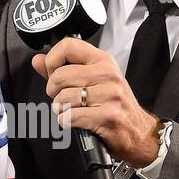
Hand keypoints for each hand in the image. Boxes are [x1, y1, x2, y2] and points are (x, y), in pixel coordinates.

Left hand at [34, 38, 160, 166]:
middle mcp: (107, 74)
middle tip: (62, 98)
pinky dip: (66, 122)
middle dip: (53, 91)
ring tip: (72, 110)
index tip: (53, 73)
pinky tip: (76, 121)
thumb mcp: (94, 80)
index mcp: (103, 61)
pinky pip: (69, 117)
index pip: (68, 46)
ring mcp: (109, 95)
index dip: (52, 60)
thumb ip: (64, 69)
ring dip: (60, 109)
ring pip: (62, 98)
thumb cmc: (116, 105)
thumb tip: (38, 60)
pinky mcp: (107, 116)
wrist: (139, 132)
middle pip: (59, 76)